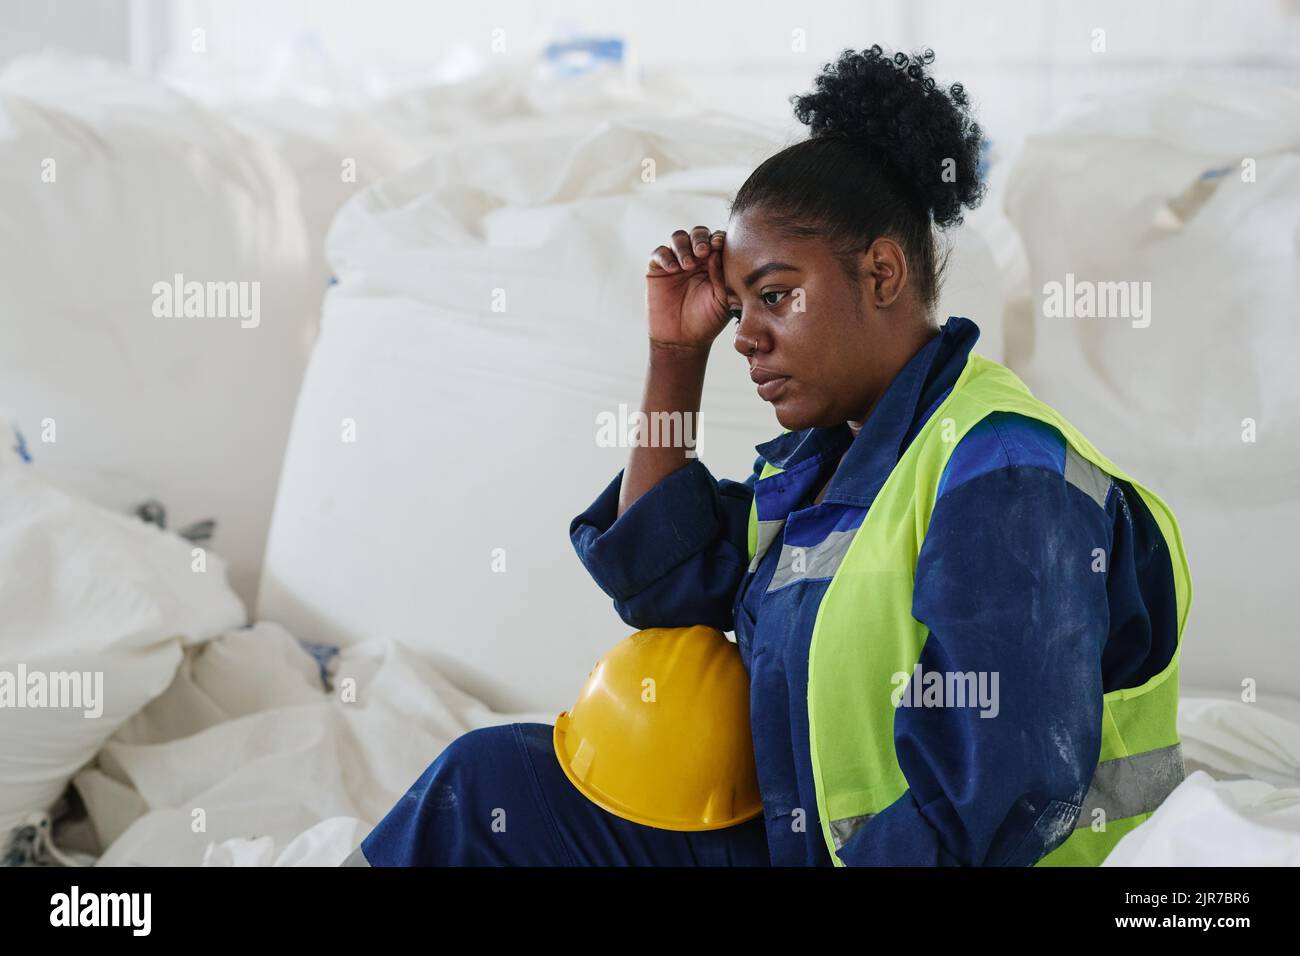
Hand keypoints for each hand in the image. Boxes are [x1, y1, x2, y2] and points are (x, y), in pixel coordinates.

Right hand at [645, 226, 728, 351]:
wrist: (682, 340)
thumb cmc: (707, 320)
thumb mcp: (722, 298)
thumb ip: (722, 274)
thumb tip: (716, 251)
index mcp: (715, 262)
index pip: (716, 240)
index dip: (717, 238)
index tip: (718, 245)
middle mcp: (696, 258)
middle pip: (697, 233)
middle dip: (700, 238)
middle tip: (702, 252)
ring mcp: (676, 261)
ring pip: (678, 238)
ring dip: (683, 246)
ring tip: (687, 265)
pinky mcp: (658, 269)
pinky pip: (659, 252)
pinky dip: (665, 256)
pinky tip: (673, 269)